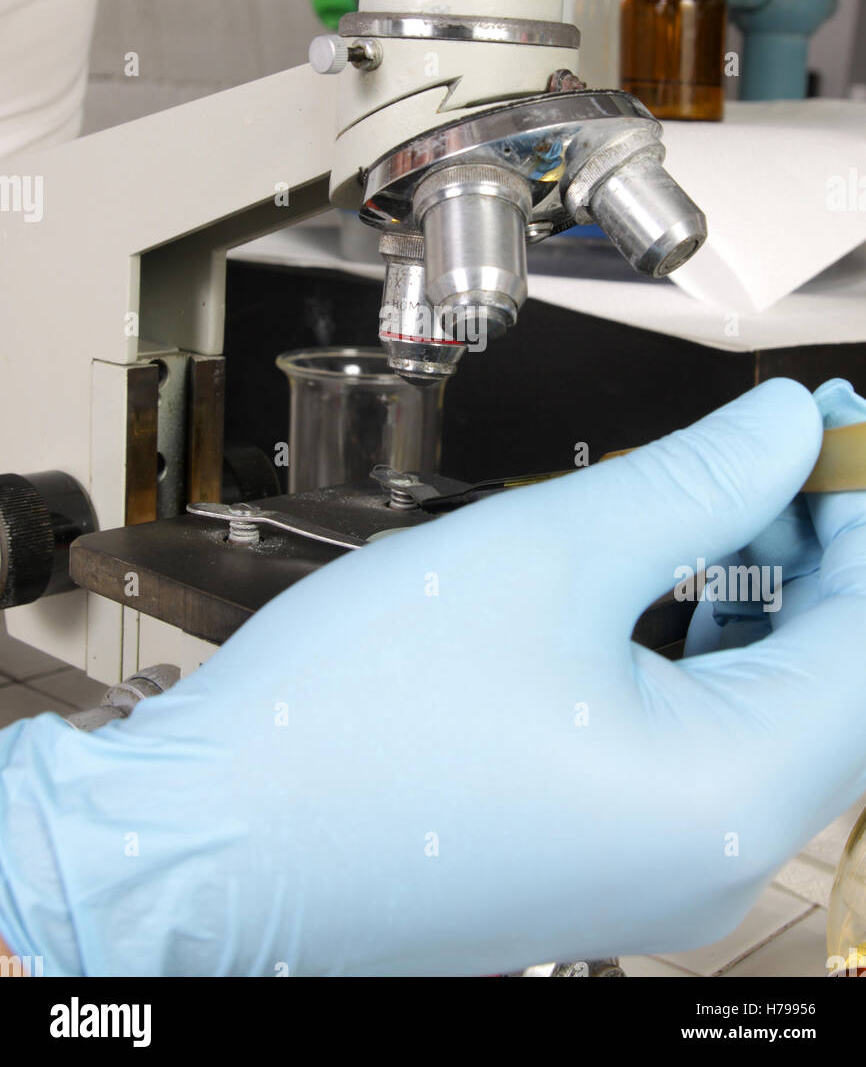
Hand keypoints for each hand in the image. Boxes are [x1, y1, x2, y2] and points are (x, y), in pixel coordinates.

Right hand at [1, 377, 862, 976]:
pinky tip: (668, 584)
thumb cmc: (347, 727)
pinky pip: (702, 748)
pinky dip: (707, 654)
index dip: (861, 515)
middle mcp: (708, 855)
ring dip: (769, 597)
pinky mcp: (603, 856)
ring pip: (769, 713)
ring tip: (729, 499)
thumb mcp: (545, 552)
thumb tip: (784, 430)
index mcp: (723, 792)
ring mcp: (657, 868)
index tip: (836, 433)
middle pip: (832, 680)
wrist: (212, 838)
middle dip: (823, 549)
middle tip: (786, 451)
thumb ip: (693, 481)